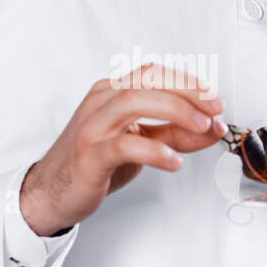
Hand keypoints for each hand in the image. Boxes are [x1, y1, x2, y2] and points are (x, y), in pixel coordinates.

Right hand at [20, 64, 226, 236]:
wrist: (51, 193)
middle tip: (215, 110)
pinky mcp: (90, 155)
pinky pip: (124, 145)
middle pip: (147, 81)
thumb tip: (213, 129)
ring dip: (174, 110)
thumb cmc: (94, 164)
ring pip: (133, 101)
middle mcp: (100, 103)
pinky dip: (154, 151)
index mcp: (111, 93)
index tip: (215, 101)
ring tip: (201, 127)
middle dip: (187, 91)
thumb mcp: (140, 144)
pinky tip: (174, 162)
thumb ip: (174, 135)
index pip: (153, 73)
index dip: (188, 82)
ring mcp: (92, 127)